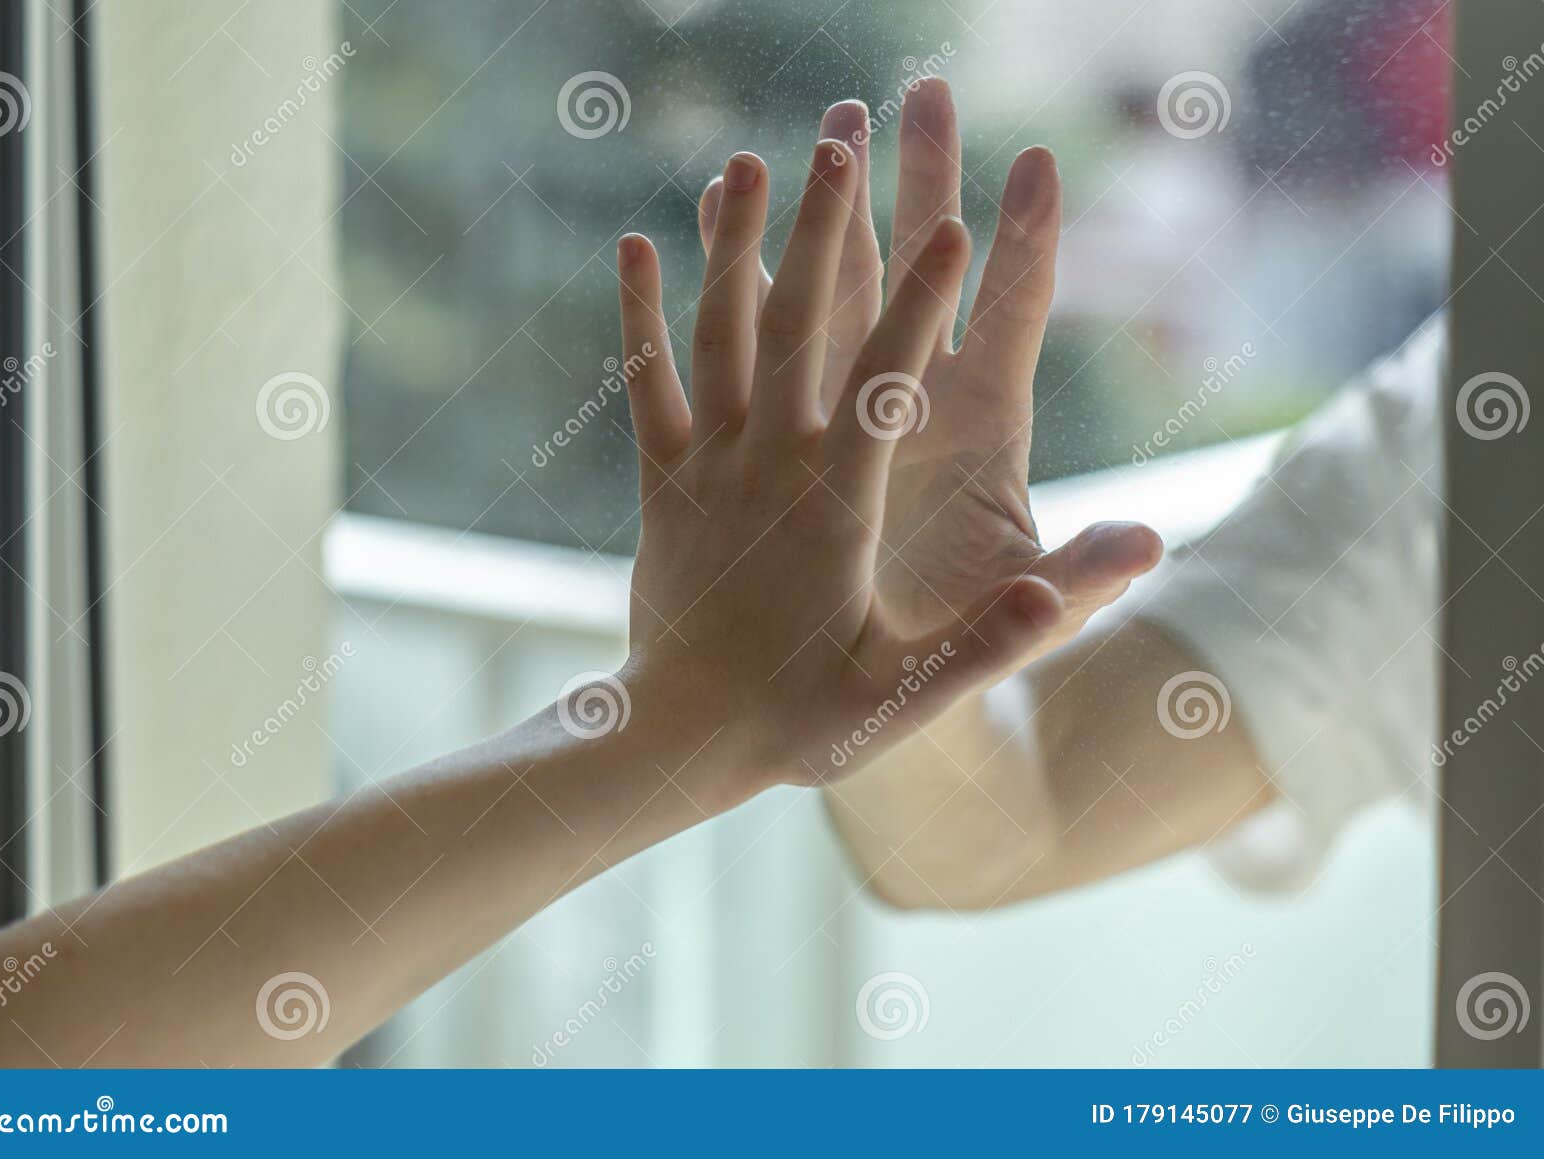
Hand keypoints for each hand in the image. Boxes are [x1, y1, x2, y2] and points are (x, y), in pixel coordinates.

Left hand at [615, 140, 1065, 788]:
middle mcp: (768, 464)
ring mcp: (707, 464)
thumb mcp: (906, 694)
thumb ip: (991, 639)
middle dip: (828, 230)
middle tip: (845, 140)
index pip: (889, 381)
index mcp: (837, 502)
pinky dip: (641, 313)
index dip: (925, 303)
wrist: (677, 743)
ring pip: (720, 335)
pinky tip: (637, 244)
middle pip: (801, 326)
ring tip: (748, 163)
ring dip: (735, 244)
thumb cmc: (800, 723)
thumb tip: (1072, 591)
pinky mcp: (661, 480)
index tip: (957, 226)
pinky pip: (648, 381)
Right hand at [696, 80, 1161, 662]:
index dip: (1026, 241)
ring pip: (832, 284)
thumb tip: (1148, 549)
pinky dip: (724, 281)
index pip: (1015, 311)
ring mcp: (846, 400)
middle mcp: (917, 391)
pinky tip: (694, 224)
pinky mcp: (782, 427)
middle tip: (914, 94)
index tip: (1036, 163)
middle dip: (919, 180)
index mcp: (985, 423)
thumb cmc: (958, 645)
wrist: (872, 679)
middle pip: (922, 263)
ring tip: (807, 132)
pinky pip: (747, 340)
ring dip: (818, 209)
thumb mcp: (1019, 615)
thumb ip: (1074, 580)